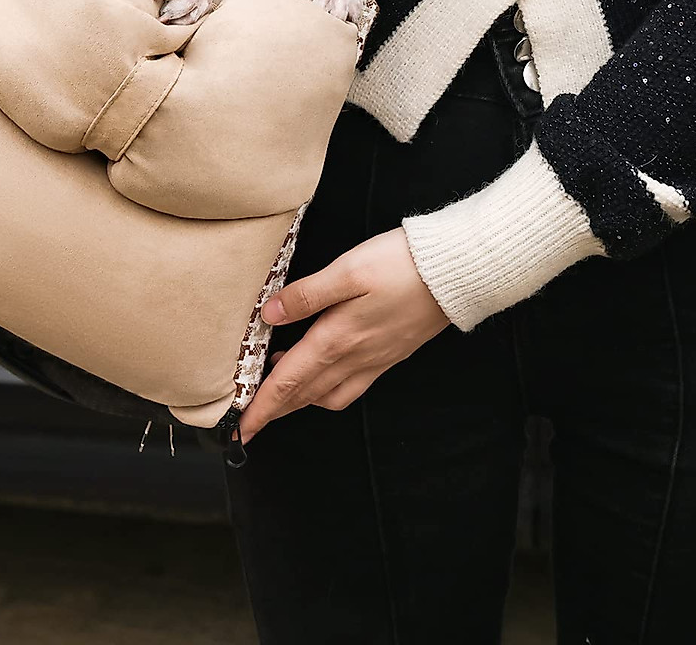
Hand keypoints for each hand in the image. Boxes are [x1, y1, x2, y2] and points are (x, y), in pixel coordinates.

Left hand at [239, 227, 449, 443]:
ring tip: (280, 388)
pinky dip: (328, 391)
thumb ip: (306, 295)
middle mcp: (354, 358)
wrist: (455, 274)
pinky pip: (352, 387)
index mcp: (337, 339)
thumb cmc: (400, 265)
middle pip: (305, 394)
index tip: (240, 429)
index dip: (262, 406)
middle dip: (275, 410)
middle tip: (250, 421)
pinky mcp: (389, 354)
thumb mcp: (347, 270)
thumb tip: (268, 314)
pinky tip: (323, 374)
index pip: (289, 381)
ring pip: (328, 394)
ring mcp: (375, 360)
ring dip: (300, 400)